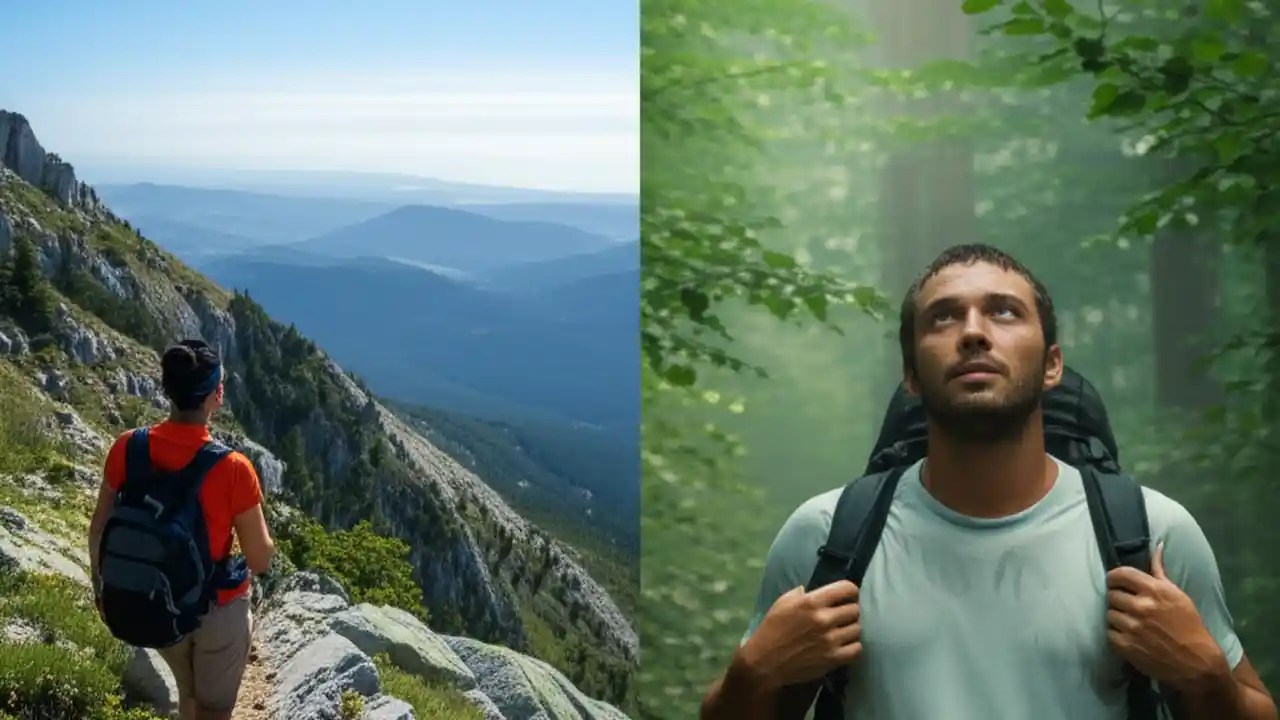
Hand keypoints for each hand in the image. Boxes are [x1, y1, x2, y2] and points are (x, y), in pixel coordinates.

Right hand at [736, 580, 862, 690]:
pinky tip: (844, 646)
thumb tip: (814, 590)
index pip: (847, 589)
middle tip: (842, 616)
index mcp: (811, 602)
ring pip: (857, 629)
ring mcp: (830, 640)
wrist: (765, 662)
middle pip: (855, 610)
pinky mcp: (833, 659)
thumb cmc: (772, 629)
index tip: (847, 597)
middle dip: (849, 611)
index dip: (850, 592)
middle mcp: (824, 619)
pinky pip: (857, 649)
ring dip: (850, 629)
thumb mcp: (782, 603)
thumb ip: (800, 593)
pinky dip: (853, 647)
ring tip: (842, 632)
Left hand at [1106, 543, 1228, 690]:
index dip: (1114, 577)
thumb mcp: (1178, 595)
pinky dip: (1115, 634)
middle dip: (1117, 599)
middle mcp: (1141, 606)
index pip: (1121, 574)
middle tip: (1125, 605)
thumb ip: (1160, 571)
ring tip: (1127, 621)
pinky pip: (1109, 633)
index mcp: (1155, 591)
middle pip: (1111, 594)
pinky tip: (1127, 635)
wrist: (1197, 662)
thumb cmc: (1189, 625)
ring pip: (1108, 613)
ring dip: (1116, 616)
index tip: (1116, 582)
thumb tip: (1156, 546)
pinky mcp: (1126, 646)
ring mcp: (1133, 627)